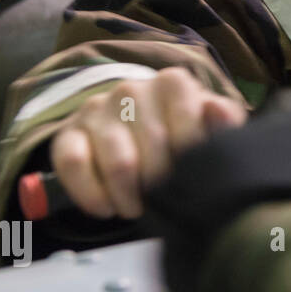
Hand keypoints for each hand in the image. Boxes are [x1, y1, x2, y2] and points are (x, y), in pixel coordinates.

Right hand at [50, 67, 246, 218]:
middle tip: (168, 201)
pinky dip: (92, 195)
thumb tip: (218, 112)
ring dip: (130, 196)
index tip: (194, 179)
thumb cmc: (182, 130)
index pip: (187, 119)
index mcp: (172, 82)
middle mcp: (131, 88)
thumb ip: (223, 120)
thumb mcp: (210, 124)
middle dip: (164, 182)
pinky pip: (73, 166)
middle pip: (154, 144)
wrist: (137, 129)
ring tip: (139, 209)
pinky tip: (107, 209)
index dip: (192, 157)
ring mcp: (96, 109)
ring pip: (118, 161)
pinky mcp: (67, 133)